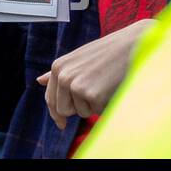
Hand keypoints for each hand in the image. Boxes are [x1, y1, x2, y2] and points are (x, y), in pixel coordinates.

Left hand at [36, 19, 155, 128]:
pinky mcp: (92, 95)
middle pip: (64, 110)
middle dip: (78, 108)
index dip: (55, 114)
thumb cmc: (107, 52)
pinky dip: (105, 104)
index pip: (51, 98)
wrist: (131, 45)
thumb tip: (39, 80)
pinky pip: (97, 111)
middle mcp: (63, 76)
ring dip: (93, 105)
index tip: (61, 124)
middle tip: (94, 92)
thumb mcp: (78, 59)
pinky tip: (111, 87)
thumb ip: (59, 72)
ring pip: (82, 112)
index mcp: (58, 67)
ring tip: (104, 84)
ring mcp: (76, 86)